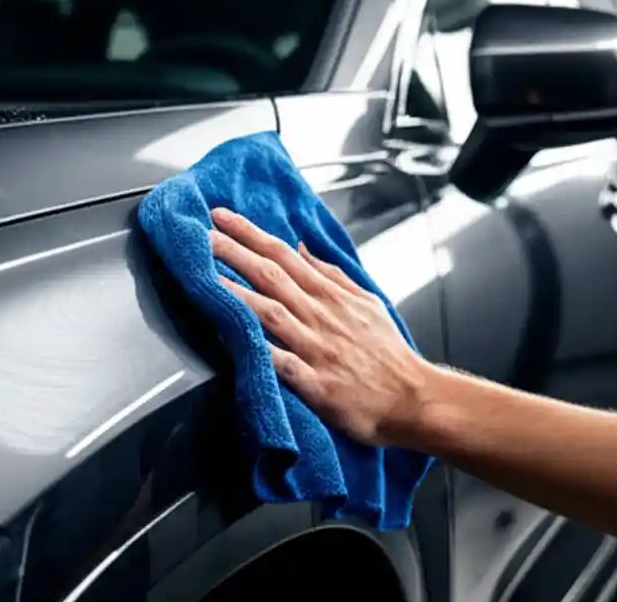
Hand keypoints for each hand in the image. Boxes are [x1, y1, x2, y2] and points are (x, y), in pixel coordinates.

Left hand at [209, 207, 437, 447]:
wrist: (414, 399)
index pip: (284, 256)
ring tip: (205, 278)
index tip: (221, 217)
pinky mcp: (318, 385)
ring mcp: (318, 350)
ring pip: (271, 314)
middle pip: (271, 277)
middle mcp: (321, 317)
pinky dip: (259, 350)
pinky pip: (283, 365)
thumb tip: (301, 246)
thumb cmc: (388, 353)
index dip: (250, 234)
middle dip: (235, 253)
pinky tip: (232, 342)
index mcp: (331, 296)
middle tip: (202, 235)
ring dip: (236, 294)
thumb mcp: (366, 302)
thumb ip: (331, 274)